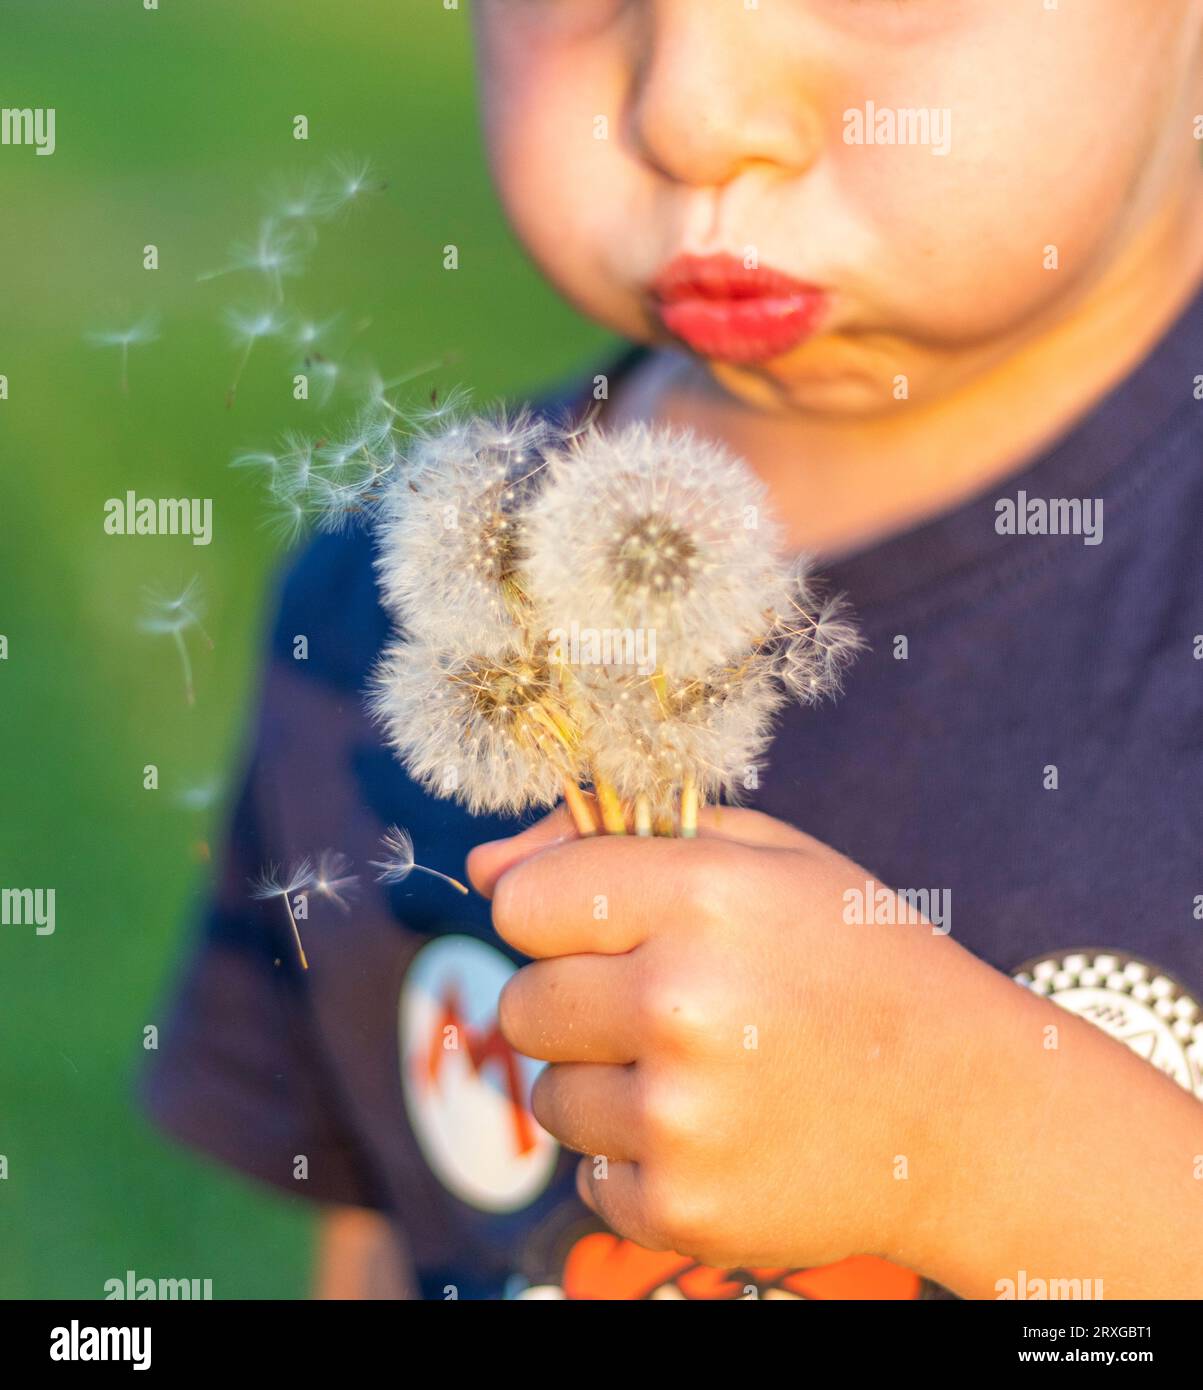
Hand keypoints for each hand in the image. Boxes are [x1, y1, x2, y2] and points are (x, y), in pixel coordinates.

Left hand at [467, 804, 1011, 1274]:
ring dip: (605, 1085)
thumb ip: (617, 840)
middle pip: (522, 1003)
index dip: (560, 916)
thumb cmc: (859, 961)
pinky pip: (590, 1177)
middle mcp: (682, 1001)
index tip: (606, 929)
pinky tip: (720, 1134)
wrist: (971, 1113)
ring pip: (548, 1095)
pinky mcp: (685, 1206)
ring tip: (705, 1074)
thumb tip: (483, 868)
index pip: (522, 904)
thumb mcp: (765, 861)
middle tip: (665, 1007)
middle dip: (575, 1003)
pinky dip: (638, 1162)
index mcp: (702, 895)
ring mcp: (681, 1115)